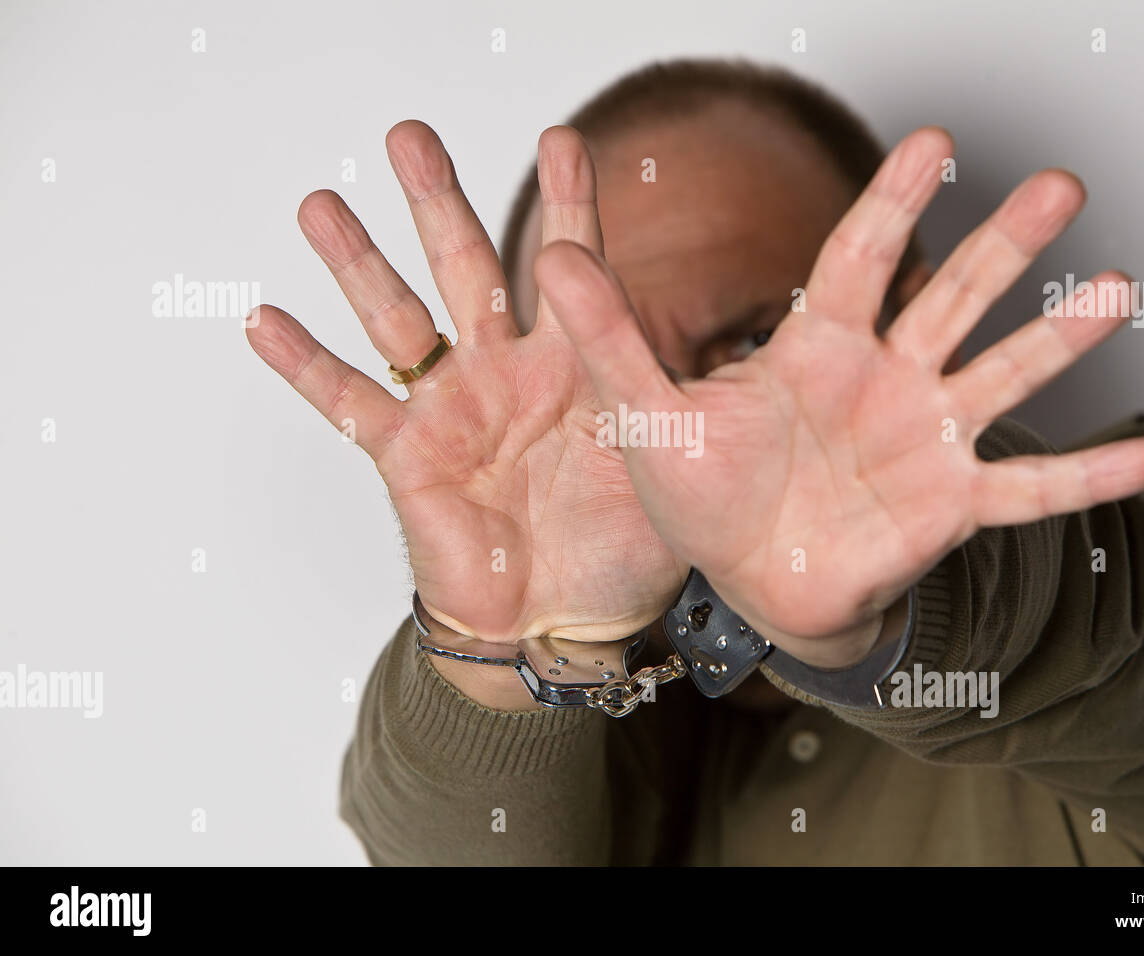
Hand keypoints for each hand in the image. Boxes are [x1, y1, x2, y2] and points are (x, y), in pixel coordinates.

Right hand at [247, 121, 684, 645]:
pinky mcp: (408, 455)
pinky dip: (306, 366)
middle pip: (464, 267)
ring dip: (356, 262)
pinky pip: (350, 404)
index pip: (568, 268)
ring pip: (395, 319)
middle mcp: (503, 371)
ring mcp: (450, 408)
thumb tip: (731, 338)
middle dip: (437, 202)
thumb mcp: (658, 456)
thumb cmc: (619, 544)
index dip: (566, 204)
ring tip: (320, 205)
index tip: (561, 139)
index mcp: (570, 364)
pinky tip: (265, 319)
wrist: (566, 619)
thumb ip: (669, 391)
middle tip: (409, 134)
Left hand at [535, 126, 1143, 668]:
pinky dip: (1081, 479)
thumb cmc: (702, 496)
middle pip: (952, 297)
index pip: (862, 257)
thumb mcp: (646, 413)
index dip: (896, 202)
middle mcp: (883, 378)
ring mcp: (923, 439)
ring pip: (999, 377)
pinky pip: (1024, 492)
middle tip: (1058, 187)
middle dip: (1003, 245)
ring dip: (1057, 338)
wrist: (749, 583)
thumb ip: (611, 336)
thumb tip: (553, 258)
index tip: (935, 145)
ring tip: (1117, 291)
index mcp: (815, 345)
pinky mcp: (948, 507)